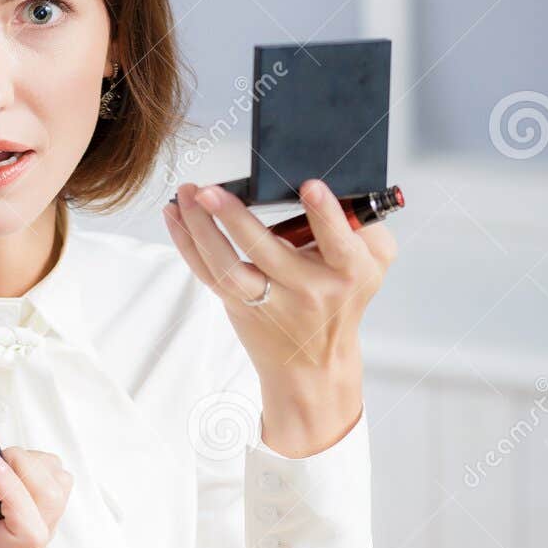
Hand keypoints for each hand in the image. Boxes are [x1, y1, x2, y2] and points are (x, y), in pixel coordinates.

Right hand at [0, 446, 72, 547]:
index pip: (26, 533)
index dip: (15, 491)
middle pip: (48, 506)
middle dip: (22, 468)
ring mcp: (30, 538)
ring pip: (57, 490)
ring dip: (29, 464)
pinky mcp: (40, 517)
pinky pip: (58, 482)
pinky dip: (36, 465)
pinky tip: (7, 469)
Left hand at [163, 177, 397, 387]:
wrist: (314, 363)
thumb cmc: (344, 298)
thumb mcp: (373, 263)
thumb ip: (364, 223)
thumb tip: (340, 183)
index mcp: (347, 272)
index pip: (337, 242)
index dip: (324, 215)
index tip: (309, 186)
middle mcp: (306, 288)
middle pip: (267, 253)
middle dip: (235, 218)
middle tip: (210, 190)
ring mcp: (268, 302)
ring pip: (228, 268)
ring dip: (201, 230)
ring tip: (186, 195)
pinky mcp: (239, 306)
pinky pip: (208, 274)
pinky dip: (187, 243)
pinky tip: (175, 214)